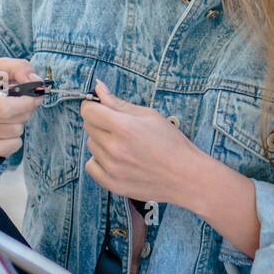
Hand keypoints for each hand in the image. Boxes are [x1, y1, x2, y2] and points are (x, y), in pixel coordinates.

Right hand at [0, 58, 42, 156]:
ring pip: (15, 132)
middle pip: (15, 120)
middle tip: (22, 100)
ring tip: (12, 111)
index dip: (26, 103)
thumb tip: (36, 82)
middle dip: (27, 109)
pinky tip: (10, 126)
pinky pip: (7, 149)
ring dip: (20, 121)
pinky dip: (15, 139)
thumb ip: (20, 67)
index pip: (6, 108)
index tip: (34, 96)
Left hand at [80, 80, 203, 204]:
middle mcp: (114, 148)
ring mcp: (112, 168)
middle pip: (89, 127)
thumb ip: (119, 103)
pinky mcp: (112, 184)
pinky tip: (116, 159)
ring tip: (124, 145)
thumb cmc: (171, 143)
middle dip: (100, 122)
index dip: (93, 106)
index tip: (100, 107)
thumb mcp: (149, 115)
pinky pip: (91, 166)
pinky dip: (99, 161)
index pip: (88, 111)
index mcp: (124, 127)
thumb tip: (98, 89)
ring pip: (91, 146)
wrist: (185, 176)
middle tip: (119, 127)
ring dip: (102, 142)